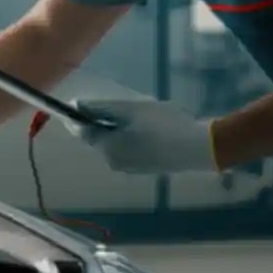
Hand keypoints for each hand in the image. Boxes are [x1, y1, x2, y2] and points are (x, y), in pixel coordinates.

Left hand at [66, 98, 217, 173]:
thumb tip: (76, 106)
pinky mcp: (144, 168)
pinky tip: (146, 127)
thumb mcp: (129, 110)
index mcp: (107, 149)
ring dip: (115, 129)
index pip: (81, 132)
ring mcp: (130, 168)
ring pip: (112, 143)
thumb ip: (100, 108)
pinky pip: (126, 149)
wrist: (200, 148)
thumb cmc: (162, 125)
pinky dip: (128, 137)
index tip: (73, 104)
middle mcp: (114, 162)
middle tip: (114, 105)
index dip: (75, 117)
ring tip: (135, 114)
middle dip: (98, 121)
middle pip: (97, 138)